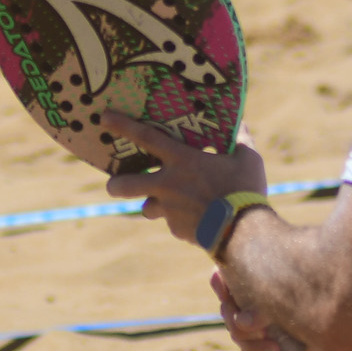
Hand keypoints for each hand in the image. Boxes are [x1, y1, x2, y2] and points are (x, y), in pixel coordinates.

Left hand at [102, 113, 266, 244]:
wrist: (242, 233)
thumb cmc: (245, 189)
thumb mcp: (247, 158)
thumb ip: (240, 140)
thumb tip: (241, 122)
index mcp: (182, 161)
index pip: (146, 138)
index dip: (123, 125)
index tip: (104, 117)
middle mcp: (168, 185)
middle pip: (125, 185)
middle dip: (115, 184)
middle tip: (115, 184)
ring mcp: (169, 210)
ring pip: (147, 208)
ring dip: (154, 204)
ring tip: (168, 202)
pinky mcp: (177, 230)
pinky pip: (172, 223)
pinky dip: (181, 220)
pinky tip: (198, 218)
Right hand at [211, 271, 322, 350]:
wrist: (338, 322)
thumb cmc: (317, 294)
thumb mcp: (299, 286)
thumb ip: (277, 289)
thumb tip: (249, 316)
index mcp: (254, 278)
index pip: (221, 276)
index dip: (221, 286)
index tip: (233, 297)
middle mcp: (248, 300)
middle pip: (227, 312)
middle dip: (243, 325)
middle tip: (265, 329)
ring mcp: (252, 325)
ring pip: (239, 337)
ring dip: (255, 346)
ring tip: (276, 349)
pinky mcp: (261, 347)